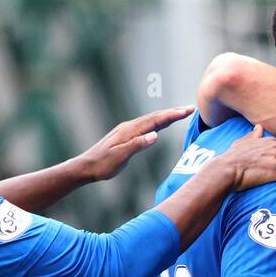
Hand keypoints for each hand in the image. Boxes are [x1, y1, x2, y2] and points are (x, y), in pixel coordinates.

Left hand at [76, 106, 194, 181]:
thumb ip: (137, 145)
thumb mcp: (120, 157)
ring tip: (179, 114)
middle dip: (173, 113)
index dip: (172, 115)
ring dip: (165, 116)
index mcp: (130, 131)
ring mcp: (127, 130)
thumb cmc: (102, 164)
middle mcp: (129, 127)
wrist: (86, 166)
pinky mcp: (125, 136)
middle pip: (155, 117)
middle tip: (189, 110)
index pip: (155, 120)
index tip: (187, 111)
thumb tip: (155, 135)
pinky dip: (156, 123)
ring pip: (150, 120)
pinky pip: (145, 126)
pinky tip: (159, 125)